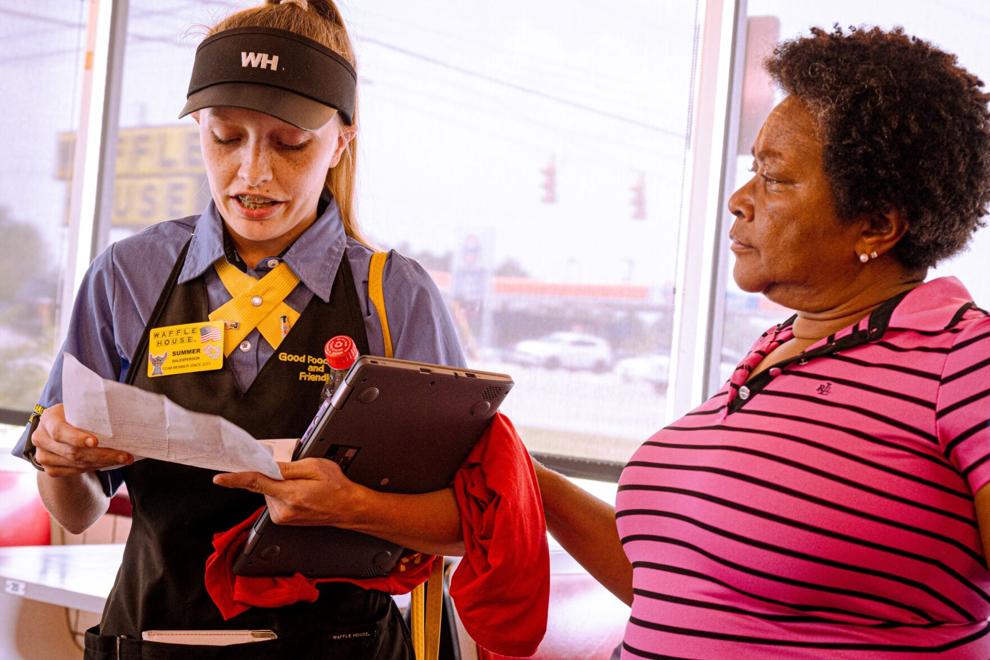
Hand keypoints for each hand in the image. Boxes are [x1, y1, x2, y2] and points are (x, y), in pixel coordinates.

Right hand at [32, 404, 133, 477]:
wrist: (58, 428)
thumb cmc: (74, 414)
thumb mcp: (78, 407)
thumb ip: (90, 409)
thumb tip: (122, 412)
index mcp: (48, 419)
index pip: (60, 431)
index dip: (77, 437)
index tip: (96, 442)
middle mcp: (41, 438)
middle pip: (72, 452)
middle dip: (102, 455)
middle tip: (124, 456)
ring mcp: (43, 456)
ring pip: (76, 464)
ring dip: (102, 463)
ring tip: (123, 459)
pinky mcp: (50, 469)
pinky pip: (75, 471)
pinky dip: (94, 467)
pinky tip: (109, 463)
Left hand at [212, 458, 367, 526]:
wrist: (348, 508)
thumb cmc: (336, 487)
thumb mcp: (315, 467)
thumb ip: (287, 467)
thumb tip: (266, 466)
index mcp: (291, 494)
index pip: (256, 483)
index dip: (236, 479)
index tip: (220, 478)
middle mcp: (283, 509)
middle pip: (263, 484)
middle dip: (274, 475)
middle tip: (297, 475)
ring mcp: (283, 517)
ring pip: (268, 492)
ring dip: (279, 485)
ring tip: (303, 486)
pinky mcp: (283, 519)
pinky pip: (274, 499)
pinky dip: (282, 493)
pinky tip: (300, 493)